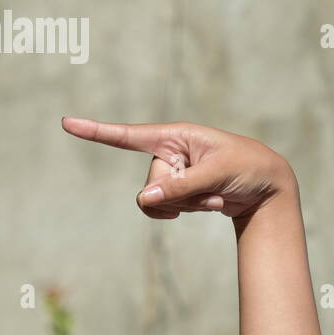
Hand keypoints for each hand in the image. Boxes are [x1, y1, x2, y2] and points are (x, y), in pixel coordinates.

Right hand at [61, 116, 292, 219]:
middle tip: (212, 190)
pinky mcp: (177, 192)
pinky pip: (163, 209)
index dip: (97, 131)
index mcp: (177, 136)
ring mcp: (172, 174)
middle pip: (150, 182)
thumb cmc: (247, 168)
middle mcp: (169, 152)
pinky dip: (186, 211)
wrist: (267, 186)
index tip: (67, 123)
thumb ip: (183, 186)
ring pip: (155, 200)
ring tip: (216, 197)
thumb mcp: (218, 174)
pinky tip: (211, 204)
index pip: (130, 135)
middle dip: (180, 194)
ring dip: (187, 205)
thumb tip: (146, 198)